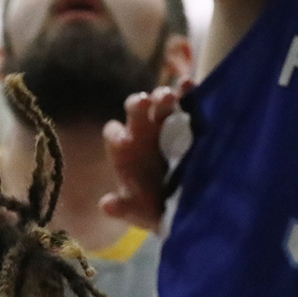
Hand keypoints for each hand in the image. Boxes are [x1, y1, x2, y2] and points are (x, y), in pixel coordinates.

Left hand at [100, 81, 191, 228]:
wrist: (187, 206)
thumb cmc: (156, 208)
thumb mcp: (141, 213)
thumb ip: (124, 208)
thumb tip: (106, 205)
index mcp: (127, 152)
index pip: (115, 136)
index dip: (117, 136)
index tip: (124, 140)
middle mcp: (144, 132)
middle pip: (136, 112)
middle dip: (138, 107)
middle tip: (144, 103)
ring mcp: (167, 123)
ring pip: (161, 102)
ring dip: (163, 96)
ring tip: (169, 96)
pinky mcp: (191, 120)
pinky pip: (188, 101)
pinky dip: (188, 90)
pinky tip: (190, 84)